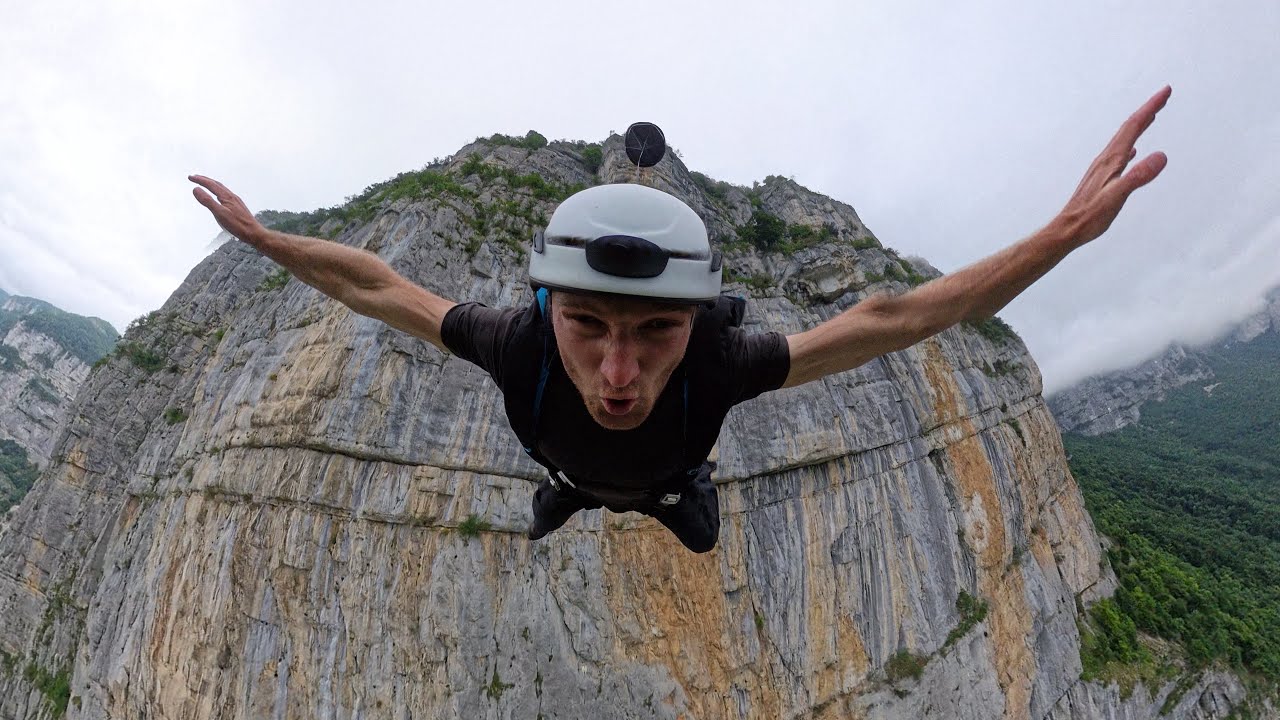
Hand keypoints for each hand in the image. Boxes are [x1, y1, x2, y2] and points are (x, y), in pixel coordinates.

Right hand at [189, 175, 266, 244]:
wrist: (254, 233)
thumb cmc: (238, 225)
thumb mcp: (219, 213)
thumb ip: (207, 201)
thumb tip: (196, 189)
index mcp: (227, 197)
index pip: (211, 185)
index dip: (200, 180)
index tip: (190, 177)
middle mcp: (232, 196)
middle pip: (217, 184)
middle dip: (205, 180)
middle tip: (195, 177)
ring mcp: (236, 202)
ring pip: (222, 189)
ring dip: (212, 185)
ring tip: (205, 184)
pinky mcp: (238, 207)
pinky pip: (226, 195)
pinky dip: (218, 192)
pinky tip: (219, 197)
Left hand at [1058, 86, 1170, 246]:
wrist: (1068, 228)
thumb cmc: (1090, 216)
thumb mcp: (1118, 196)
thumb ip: (1138, 176)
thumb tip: (1161, 156)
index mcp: (1111, 159)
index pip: (1133, 126)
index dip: (1150, 107)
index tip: (1166, 91)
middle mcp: (1105, 159)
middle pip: (1129, 128)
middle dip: (1147, 110)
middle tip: (1164, 96)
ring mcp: (1103, 168)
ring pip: (1123, 140)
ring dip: (1139, 126)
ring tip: (1151, 117)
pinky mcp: (1102, 179)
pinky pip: (1119, 155)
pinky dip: (1130, 146)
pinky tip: (1131, 152)